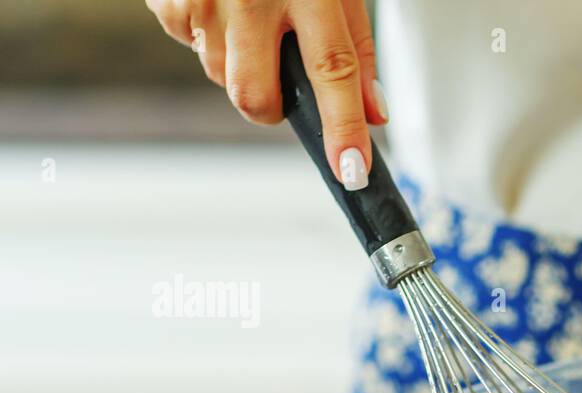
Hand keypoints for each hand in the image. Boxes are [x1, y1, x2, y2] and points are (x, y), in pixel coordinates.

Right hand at [145, 0, 385, 188]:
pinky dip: (208, 34)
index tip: (352, 171)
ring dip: (240, 65)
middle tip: (283, 87)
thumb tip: (373, 115)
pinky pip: (190, 43)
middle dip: (272, 110)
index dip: (343, 128)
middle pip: (255, 96)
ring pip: (220, 75)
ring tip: (251, 16)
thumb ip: (356, 49)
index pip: (332, 71)